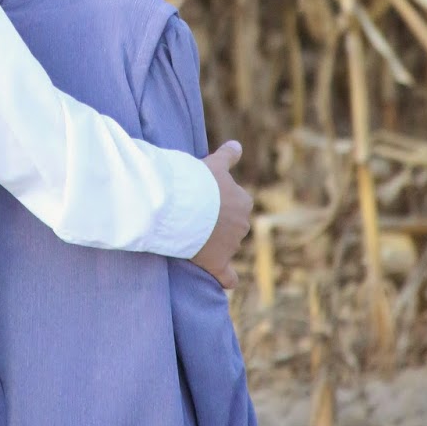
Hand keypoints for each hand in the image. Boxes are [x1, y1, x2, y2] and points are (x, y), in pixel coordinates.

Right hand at [191, 141, 252, 289]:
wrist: (184, 204)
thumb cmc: (197, 182)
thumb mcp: (214, 164)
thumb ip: (227, 156)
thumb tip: (237, 144)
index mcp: (242, 202)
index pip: (235, 205)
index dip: (218, 204)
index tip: (200, 201)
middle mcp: (242, 224)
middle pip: (232, 227)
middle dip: (218, 225)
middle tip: (193, 218)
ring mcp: (231, 245)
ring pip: (226, 247)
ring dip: (214, 245)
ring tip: (191, 238)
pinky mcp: (218, 263)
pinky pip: (227, 276)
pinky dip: (226, 278)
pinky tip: (224, 281)